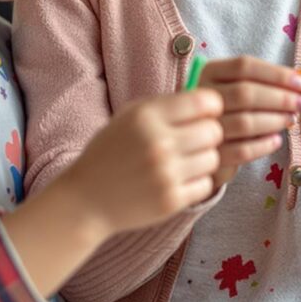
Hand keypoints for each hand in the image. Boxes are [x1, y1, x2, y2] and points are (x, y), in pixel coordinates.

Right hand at [67, 90, 224, 234]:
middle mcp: (158, 143)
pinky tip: (179, 181)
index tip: (204, 115)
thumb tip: (212, 101)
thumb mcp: (130, 117)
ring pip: (214, 158)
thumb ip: (167, 105)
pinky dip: (197, 183)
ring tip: (184, 162)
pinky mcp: (171, 201)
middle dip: (208, 135)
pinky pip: (207, 185)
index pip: (205, 101)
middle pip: (214, 131)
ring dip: (203, 160)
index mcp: (147, 116)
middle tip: (194, 141)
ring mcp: (165, 174)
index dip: (211, 108)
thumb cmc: (111, 153)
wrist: (85, 200)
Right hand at [198, 57, 300, 180]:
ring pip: (245, 122)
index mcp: (209, 72)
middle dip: (281, 98)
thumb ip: (269, 83)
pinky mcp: (212, 154)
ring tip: (291, 120)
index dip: (277, 73)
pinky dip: (265, 144)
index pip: (244, 66)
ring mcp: (203, 127)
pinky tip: (276, 140)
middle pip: (245, 93)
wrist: (203, 145)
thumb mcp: (243, 89)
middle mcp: (201, 97)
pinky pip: (243, 150)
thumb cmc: (232, 110)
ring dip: (275, 120)